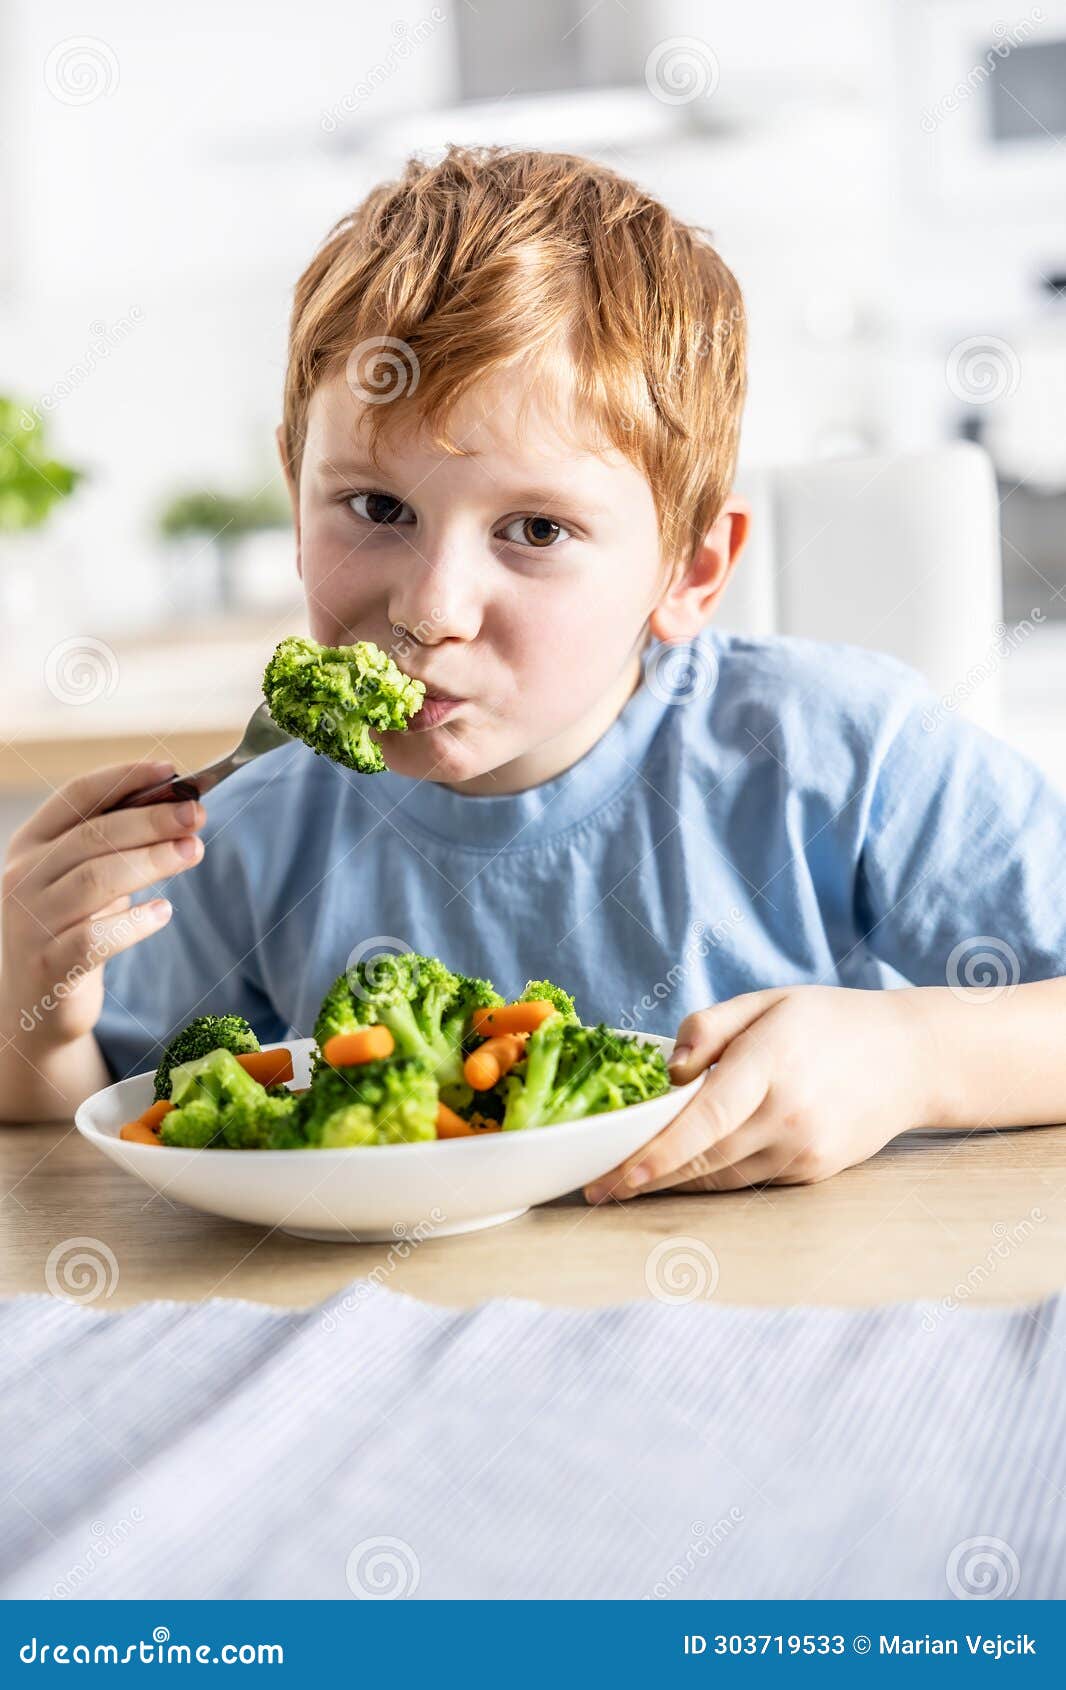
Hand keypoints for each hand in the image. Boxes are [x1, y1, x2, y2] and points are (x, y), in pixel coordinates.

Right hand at [0, 759, 205, 1047]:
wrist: (35, 1005)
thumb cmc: (72, 928)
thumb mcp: (88, 879)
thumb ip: (120, 845)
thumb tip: (180, 806)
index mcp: (30, 845)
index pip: (76, 797)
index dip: (124, 778)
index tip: (170, 771)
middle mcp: (22, 878)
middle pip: (93, 835)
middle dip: (151, 820)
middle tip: (196, 814)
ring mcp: (31, 923)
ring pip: (96, 880)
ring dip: (151, 861)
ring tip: (194, 851)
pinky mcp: (49, 965)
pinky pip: (95, 938)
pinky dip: (134, 922)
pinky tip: (164, 913)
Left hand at [584, 985, 933, 1201]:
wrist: (911, 1058)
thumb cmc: (828, 1021)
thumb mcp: (766, 1001)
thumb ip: (709, 1027)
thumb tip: (667, 1072)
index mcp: (771, 1062)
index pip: (702, 1119)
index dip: (655, 1154)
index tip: (613, 1177)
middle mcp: (789, 1114)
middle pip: (702, 1159)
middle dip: (644, 1178)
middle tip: (595, 1190)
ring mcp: (804, 1149)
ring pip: (721, 1178)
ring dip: (672, 1184)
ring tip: (625, 1185)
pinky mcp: (814, 1171)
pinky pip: (749, 1180)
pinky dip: (711, 1179)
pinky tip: (681, 1175)